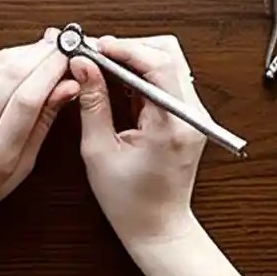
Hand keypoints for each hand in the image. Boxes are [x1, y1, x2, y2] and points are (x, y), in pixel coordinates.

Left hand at [0, 30, 79, 233]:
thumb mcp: (17, 171)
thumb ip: (42, 126)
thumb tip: (66, 88)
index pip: (28, 99)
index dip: (53, 71)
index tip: (71, 58)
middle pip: (13, 75)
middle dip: (44, 54)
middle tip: (64, 45)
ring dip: (26, 51)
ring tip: (47, 48)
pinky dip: (4, 59)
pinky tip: (19, 58)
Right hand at [71, 35, 206, 247]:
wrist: (158, 228)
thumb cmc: (129, 202)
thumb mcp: (98, 151)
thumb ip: (92, 103)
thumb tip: (82, 66)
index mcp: (172, 124)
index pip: (157, 64)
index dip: (124, 48)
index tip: (96, 47)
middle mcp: (190, 115)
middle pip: (167, 53)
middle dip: (129, 48)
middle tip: (97, 54)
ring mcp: (194, 115)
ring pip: (168, 61)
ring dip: (135, 58)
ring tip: (103, 67)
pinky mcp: (188, 116)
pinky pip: (167, 79)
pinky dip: (142, 73)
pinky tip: (118, 83)